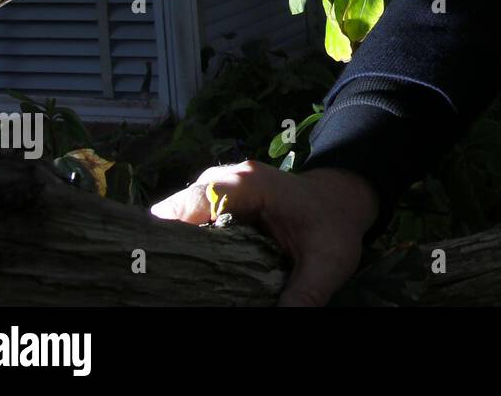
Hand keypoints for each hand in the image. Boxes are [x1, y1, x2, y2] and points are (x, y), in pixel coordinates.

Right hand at [150, 160, 379, 305]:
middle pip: (172, 215)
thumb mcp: (326, 264)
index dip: (169, 238)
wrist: (341, 202)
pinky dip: (185, 250)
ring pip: (174, 222)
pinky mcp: (214, 206)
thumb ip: (302, 297)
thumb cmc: (334, 226)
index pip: (189, 205)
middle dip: (166, 251)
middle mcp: (223, 181)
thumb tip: (280, 320)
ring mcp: (215, 191)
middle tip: (165, 288)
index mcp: (247, 185)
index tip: (159, 273)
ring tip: (171, 286)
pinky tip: (187, 277)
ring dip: (173, 253)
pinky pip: (186, 226)